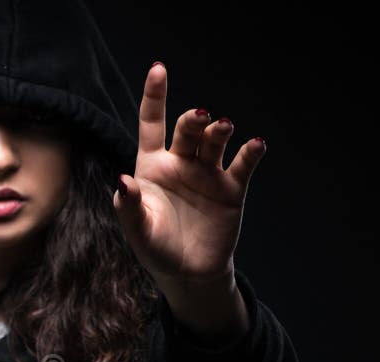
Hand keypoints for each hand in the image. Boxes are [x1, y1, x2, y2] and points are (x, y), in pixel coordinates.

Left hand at [114, 61, 265, 289]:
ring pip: (215, 141)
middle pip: (187, 130)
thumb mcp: (138, 231)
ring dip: (219, 130)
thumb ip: (129, 207)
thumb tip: (123, 181)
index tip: (159, 69)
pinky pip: (242, 165)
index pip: (152, 124)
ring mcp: (207, 174)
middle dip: (193, 120)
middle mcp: (181, 163)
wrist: (188, 274)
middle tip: (199, 117)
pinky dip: (250, 152)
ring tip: (223, 127)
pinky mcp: (231, 189)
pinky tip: (255, 144)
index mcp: (152, 167)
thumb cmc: (156, 249)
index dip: (155, 97)